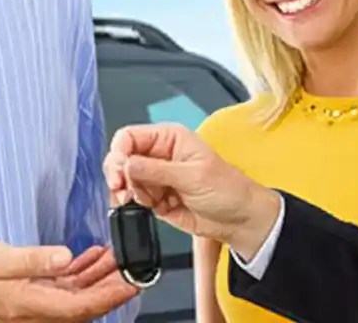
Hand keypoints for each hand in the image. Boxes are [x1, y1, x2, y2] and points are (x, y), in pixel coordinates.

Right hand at [0, 240, 137, 321]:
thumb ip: (35, 259)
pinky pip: (66, 288)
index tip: (130, 284)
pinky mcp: (35, 294)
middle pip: (84, 304)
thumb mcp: (2, 258)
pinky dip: (82, 273)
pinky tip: (94, 257)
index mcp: (30, 305)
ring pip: (78, 295)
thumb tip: (64, 257)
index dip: (109, 296)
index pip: (80, 307)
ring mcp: (36, 305)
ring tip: (117, 256)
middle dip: (111, 286)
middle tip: (134, 269)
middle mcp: (37, 311)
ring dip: (99, 277)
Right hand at [103, 123, 280, 258]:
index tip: (118, 174)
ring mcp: (156, 177)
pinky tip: (151, 206)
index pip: (130, 137)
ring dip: (128, 192)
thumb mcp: (192, 176)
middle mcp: (159, 155)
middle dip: (119, 175)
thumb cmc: (227, 190)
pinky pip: (134, 198)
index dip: (119, 153)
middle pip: (122, 158)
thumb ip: (156, 170)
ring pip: (125, 180)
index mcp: (169, 138)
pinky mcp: (155, 198)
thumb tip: (126, 164)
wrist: (238, 220)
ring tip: (146, 200)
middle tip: (122, 190)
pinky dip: (136, 204)